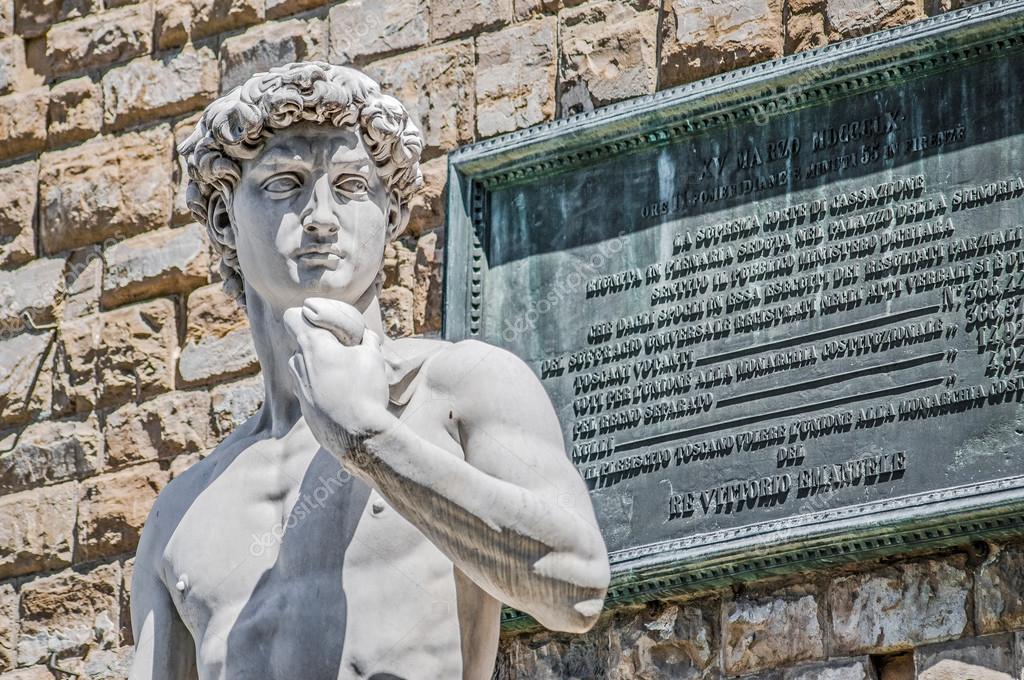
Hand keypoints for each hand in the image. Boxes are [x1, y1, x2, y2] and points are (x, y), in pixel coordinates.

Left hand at [283, 298, 393, 462]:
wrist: (358, 438)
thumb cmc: (365, 391)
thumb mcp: (373, 357)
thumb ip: (367, 339)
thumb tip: (366, 335)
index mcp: (313, 346)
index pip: (292, 317)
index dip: (305, 315)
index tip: (323, 322)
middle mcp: (299, 364)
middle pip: (303, 345)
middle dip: (320, 346)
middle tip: (344, 353)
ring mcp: (299, 388)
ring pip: (305, 369)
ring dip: (319, 368)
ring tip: (344, 379)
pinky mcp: (304, 409)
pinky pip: (311, 391)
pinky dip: (323, 390)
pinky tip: (343, 400)